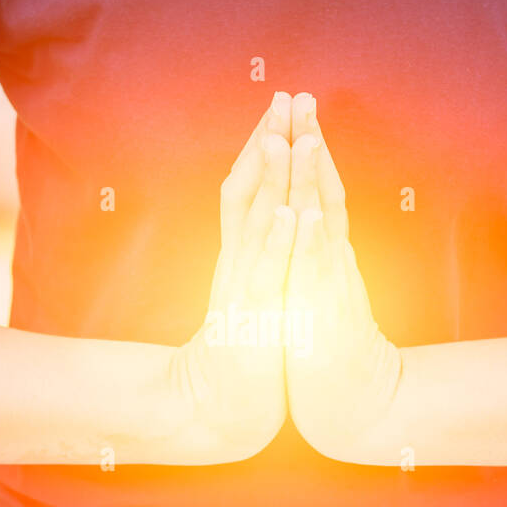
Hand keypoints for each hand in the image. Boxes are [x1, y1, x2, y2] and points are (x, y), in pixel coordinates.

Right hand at [170, 92, 297, 460]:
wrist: (216, 411)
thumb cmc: (240, 351)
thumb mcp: (248, 292)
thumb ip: (253, 254)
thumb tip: (266, 215)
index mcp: (239, 256)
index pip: (247, 188)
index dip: (263, 143)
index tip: (281, 102)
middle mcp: (236, 264)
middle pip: (248, 192)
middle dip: (267, 142)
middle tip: (284, 96)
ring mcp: (242, 290)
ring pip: (255, 226)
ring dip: (269, 181)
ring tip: (281, 138)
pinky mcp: (253, 321)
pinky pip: (266, 276)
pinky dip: (277, 244)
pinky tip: (290, 214)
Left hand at [284, 93, 401, 460]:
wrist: (356, 403)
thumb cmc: (333, 347)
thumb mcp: (324, 289)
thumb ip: (324, 253)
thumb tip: (319, 217)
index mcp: (327, 254)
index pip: (318, 189)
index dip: (309, 147)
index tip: (297, 105)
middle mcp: (332, 261)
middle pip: (324, 192)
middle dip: (312, 143)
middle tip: (303, 97)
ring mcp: (330, 285)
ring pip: (323, 224)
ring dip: (315, 182)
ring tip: (309, 138)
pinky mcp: (323, 315)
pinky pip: (316, 274)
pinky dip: (310, 242)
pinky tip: (304, 213)